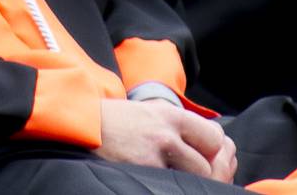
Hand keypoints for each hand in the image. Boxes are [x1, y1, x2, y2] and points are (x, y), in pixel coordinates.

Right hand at [98, 99, 236, 180]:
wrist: (82, 126)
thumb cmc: (116, 120)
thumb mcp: (150, 110)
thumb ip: (177, 123)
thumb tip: (207, 139)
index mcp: (171, 115)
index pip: (214, 138)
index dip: (210, 150)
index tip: (201, 154)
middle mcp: (166, 134)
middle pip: (206, 163)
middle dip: (199, 170)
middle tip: (185, 169)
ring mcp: (153, 156)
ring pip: (191, 179)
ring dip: (183, 180)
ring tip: (167, 174)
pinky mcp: (141, 173)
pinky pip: (166, 185)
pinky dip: (163, 184)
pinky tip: (151, 178)